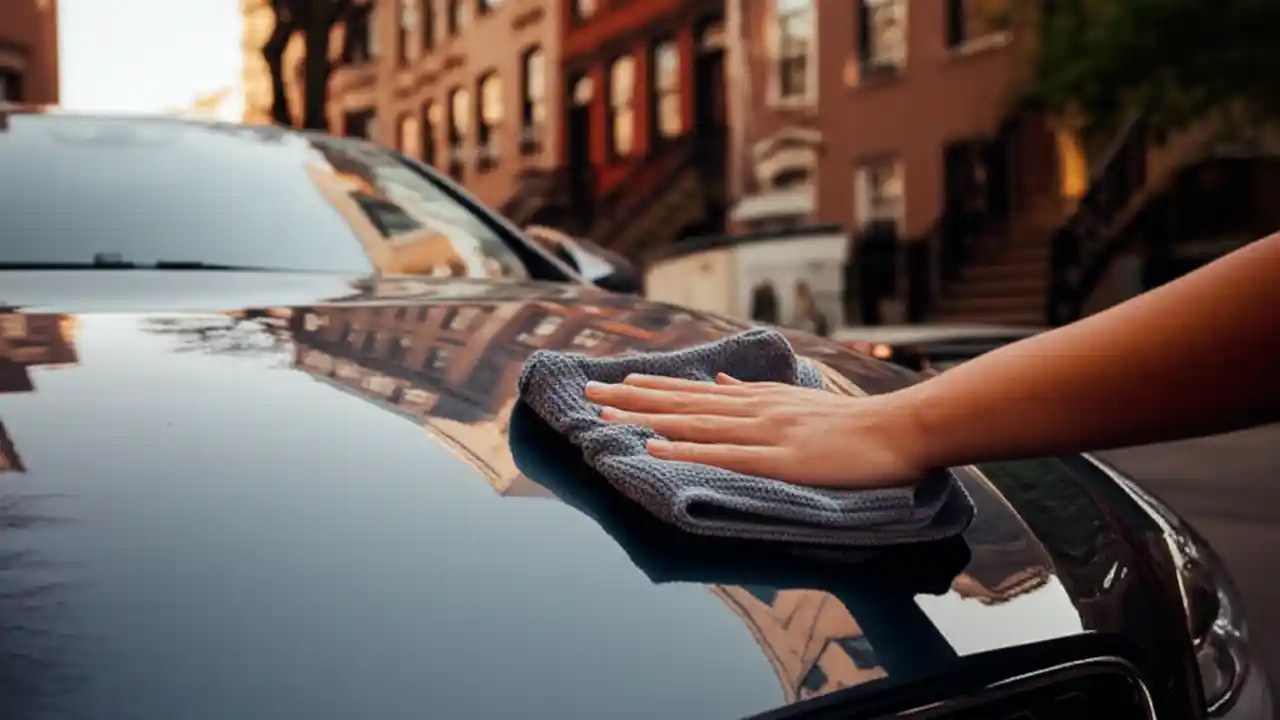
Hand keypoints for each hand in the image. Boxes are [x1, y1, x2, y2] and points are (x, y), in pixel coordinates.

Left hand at [584, 374, 929, 488]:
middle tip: (589, 391)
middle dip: (632, 397)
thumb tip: (721, 381)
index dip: (652, 386)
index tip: (617, 381)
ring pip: (692, 423)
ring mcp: (763, 432)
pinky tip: (654, 447)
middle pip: (682, 402)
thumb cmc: (853, 422)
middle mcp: (752, 408)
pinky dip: (685, 450)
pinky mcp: (777, 459)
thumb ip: (756, 392)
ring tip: (605, 415)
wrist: (896, 429)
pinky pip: (722, 455)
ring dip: (645, 418)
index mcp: (758, 398)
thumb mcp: (798, 399)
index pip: (694, 391)